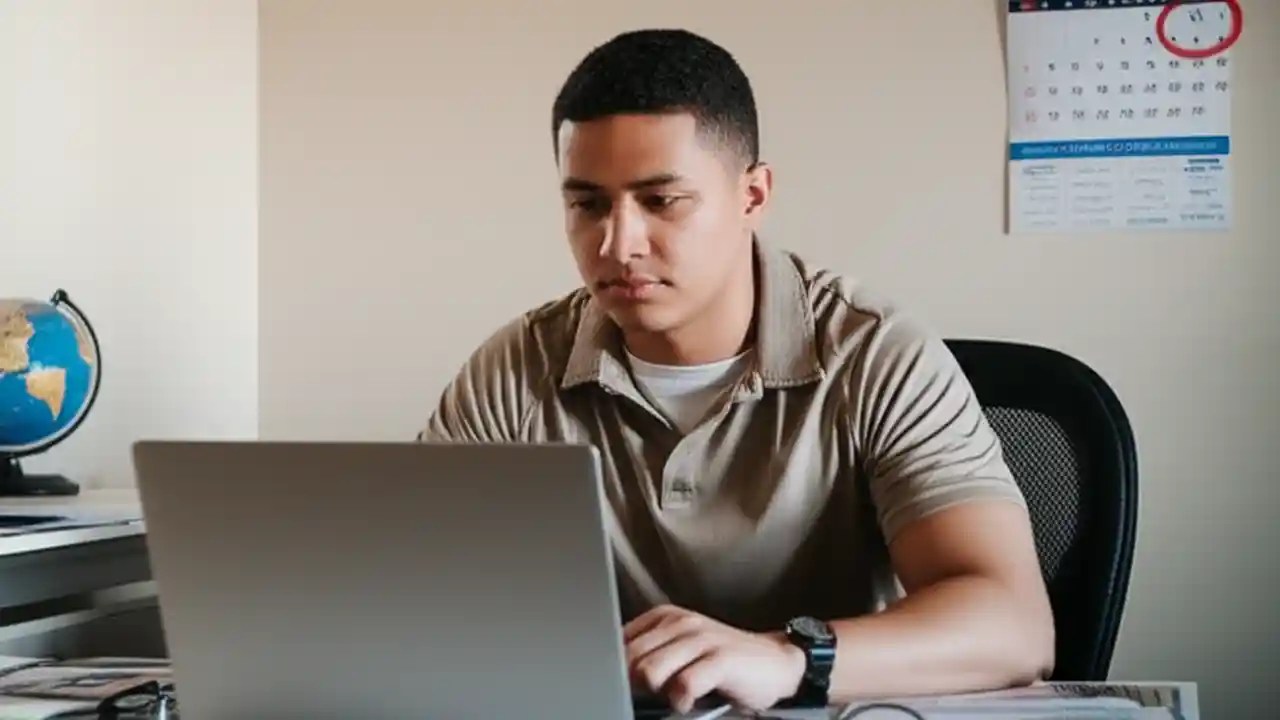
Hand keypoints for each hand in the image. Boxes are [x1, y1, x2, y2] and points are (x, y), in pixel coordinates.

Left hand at [623, 604, 805, 712]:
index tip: (630, 682)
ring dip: (659, 692)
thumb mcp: (681, 651)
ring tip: (677, 694)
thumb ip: (649, 655)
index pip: (620, 641)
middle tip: (659, 692)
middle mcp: (681, 623)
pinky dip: (682, 701)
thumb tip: (615, 672)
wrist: (775, 663)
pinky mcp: (720, 658)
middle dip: (636, 683)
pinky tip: (690, 701)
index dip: (618, 668)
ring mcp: (701, 639)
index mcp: (665, 618)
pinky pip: (683, 685)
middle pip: (630, 659)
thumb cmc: (724, 662)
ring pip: (651, 671)